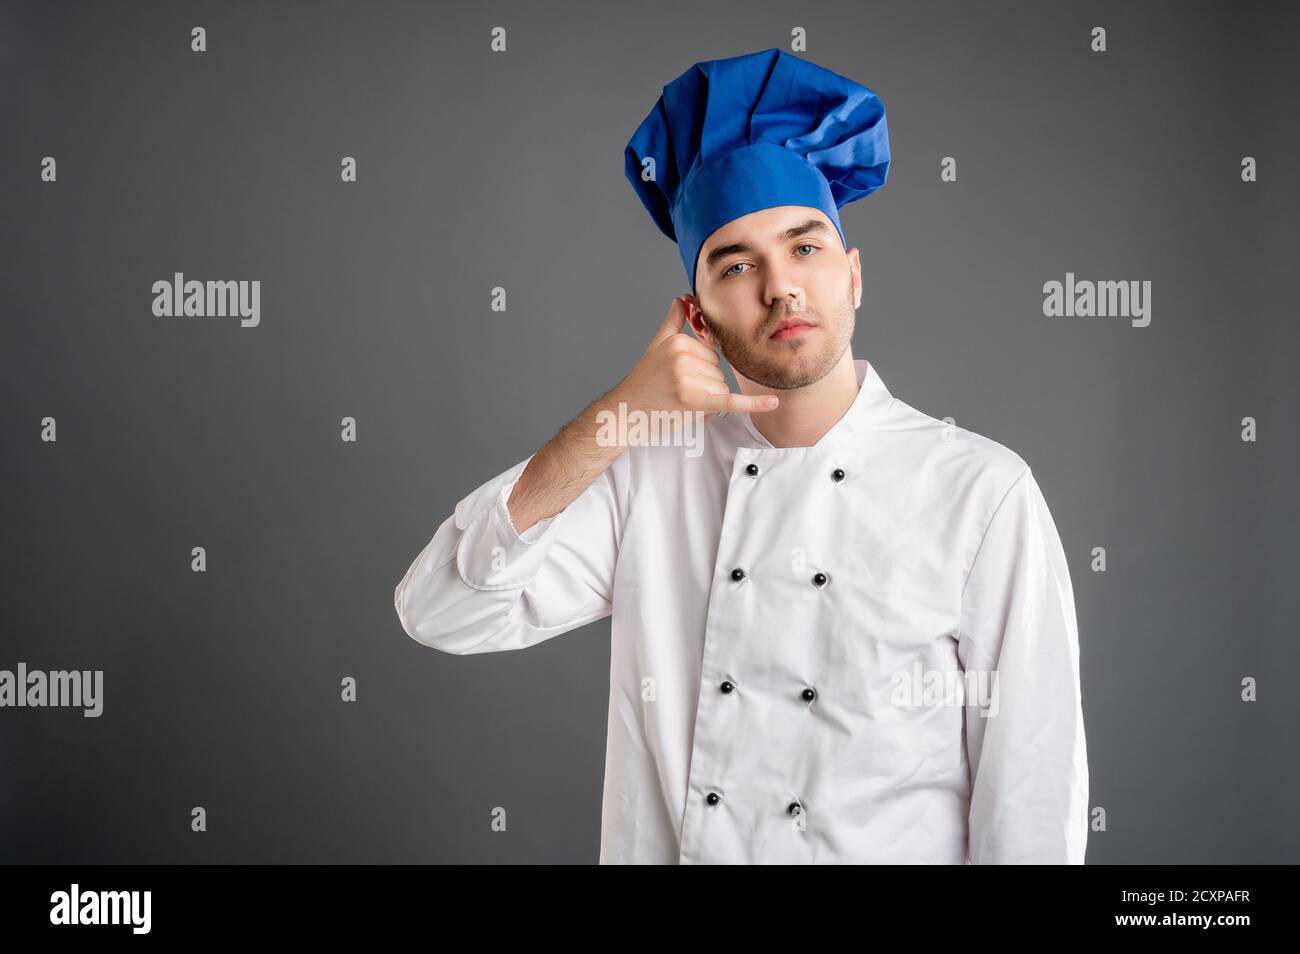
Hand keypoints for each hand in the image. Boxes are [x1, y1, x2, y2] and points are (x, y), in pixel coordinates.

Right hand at [611, 297, 778, 423]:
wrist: (625, 412)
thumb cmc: (643, 382)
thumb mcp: (656, 347)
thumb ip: (673, 322)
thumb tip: (682, 299)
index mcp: (678, 342)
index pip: (712, 356)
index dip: (700, 371)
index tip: (677, 378)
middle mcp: (683, 357)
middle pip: (718, 373)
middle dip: (703, 388)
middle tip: (676, 394)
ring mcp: (687, 379)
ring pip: (720, 390)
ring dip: (705, 402)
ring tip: (678, 404)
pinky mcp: (692, 401)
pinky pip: (730, 401)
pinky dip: (753, 404)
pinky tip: (772, 403)